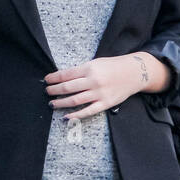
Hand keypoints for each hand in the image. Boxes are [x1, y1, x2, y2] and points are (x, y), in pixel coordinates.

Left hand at [45, 53, 165, 119]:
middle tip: (47, 92)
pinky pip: (88, 111)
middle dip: (54, 90)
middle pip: (68, 88)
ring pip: (75, 100)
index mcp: (89, 68)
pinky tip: (67, 117)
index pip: (66, 74)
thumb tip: (63, 77)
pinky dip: (76, 115)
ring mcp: (99, 93)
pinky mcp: (105, 103)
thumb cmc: (113, 66)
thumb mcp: (96, 63)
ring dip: (61, 103)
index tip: (46, 80)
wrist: (134, 73)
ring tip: (52, 103)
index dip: (54, 78)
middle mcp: (93, 81)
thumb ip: (81, 70)